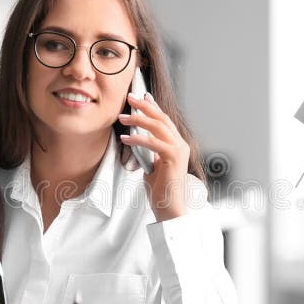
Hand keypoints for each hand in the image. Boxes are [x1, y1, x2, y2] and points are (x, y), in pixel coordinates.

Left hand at [118, 92, 190, 220]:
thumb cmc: (161, 189)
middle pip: (162, 118)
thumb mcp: (152, 164)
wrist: (170, 207)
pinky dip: (138, 138)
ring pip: (159, 127)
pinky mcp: (174, 158)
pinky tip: (126, 138)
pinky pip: (154, 143)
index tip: (142, 96)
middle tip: (130, 97)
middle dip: (145, 106)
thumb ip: (149, 151)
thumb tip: (136, 138)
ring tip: (123, 118)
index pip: (165, 120)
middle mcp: (181, 144)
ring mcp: (179, 150)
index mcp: (177, 144)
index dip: (153, 106)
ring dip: (139, 119)